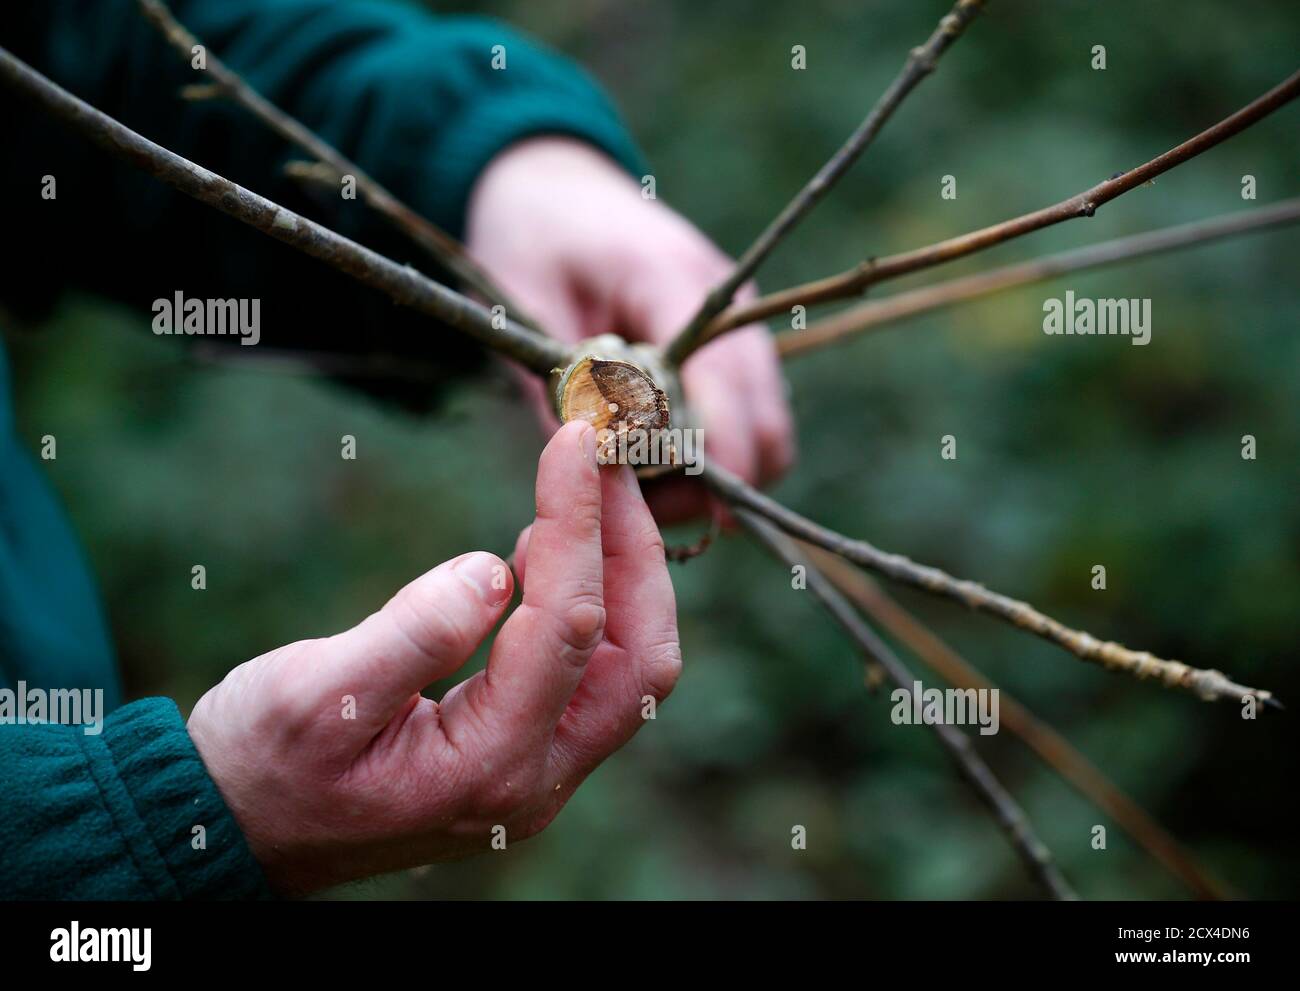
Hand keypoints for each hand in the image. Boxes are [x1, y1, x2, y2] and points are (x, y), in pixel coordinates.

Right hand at [187, 422, 679, 894]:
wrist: (238, 833)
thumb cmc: (260, 766)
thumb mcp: (314, 694)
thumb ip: (413, 633)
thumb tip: (493, 570)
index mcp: (487, 766)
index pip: (568, 624)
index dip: (577, 521)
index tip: (573, 440)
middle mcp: (534, 780)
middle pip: (639, 658)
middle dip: (634, 551)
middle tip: (607, 462)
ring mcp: (538, 773)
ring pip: (628, 668)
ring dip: (622, 576)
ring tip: (582, 492)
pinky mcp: (526, 755)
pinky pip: (591, 675)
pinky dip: (591, 603)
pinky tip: (548, 550)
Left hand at [466, 136, 794, 521]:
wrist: (551, 179)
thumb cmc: (533, 236)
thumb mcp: (526, 304)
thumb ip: (556, 387)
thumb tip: (588, 478)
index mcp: (672, 277)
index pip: (724, 381)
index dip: (724, 454)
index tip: (709, 513)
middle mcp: (727, 300)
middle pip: (765, 418)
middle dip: (721, 481)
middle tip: (648, 513)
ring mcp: (737, 322)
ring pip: (765, 428)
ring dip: (719, 475)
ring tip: (644, 492)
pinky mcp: (731, 345)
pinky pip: (746, 419)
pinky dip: (717, 455)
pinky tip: (658, 466)